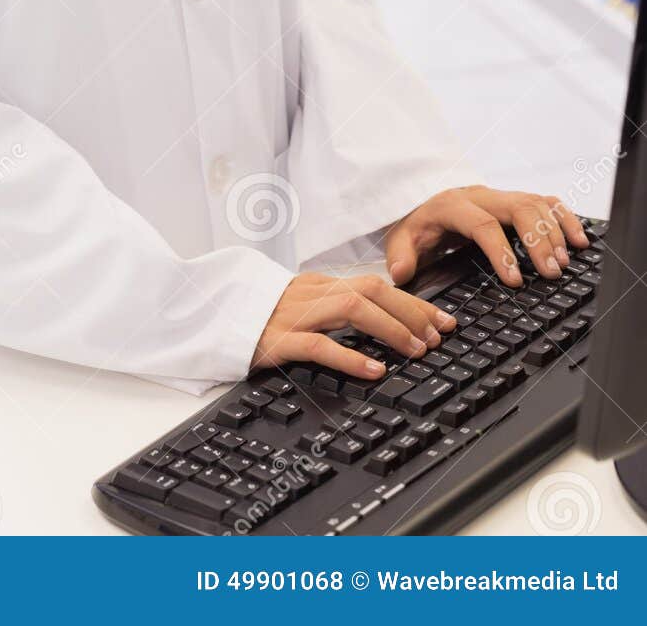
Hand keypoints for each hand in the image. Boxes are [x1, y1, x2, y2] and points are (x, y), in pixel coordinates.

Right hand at [249, 271, 457, 378]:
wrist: (210, 317)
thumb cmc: (258, 317)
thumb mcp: (301, 307)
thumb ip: (333, 310)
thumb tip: (381, 322)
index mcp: (319, 285)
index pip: (376, 284)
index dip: (413, 302)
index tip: (442, 321)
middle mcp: (311, 294)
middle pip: (371, 290)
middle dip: (411, 311)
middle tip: (438, 336)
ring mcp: (294, 315)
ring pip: (351, 309)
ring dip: (390, 328)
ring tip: (415, 350)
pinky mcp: (278, 340)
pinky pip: (319, 345)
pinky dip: (350, 355)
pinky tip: (374, 369)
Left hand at [385, 185, 589, 288]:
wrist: (423, 201)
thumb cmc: (417, 225)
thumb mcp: (401, 238)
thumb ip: (400, 255)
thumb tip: (401, 273)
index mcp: (453, 206)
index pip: (482, 224)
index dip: (500, 251)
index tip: (515, 280)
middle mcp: (481, 196)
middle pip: (518, 207)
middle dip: (537, 240)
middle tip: (550, 273)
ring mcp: (500, 195)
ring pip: (535, 203)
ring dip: (554, 232)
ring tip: (564, 263)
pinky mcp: (515, 200)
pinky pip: (546, 202)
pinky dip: (565, 218)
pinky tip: (580, 240)